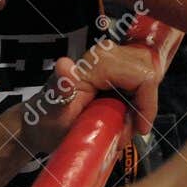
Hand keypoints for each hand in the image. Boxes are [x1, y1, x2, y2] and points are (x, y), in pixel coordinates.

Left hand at [16, 42, 159, 156]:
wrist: (37, 123)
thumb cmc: (45, 120)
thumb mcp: (53, 111)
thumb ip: (61, 88)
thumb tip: (64, 65)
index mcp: (97, 62)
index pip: (144, 77)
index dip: (148, 104)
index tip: (139, 130)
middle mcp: (107, 54)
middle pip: (149, 77)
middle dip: (143, 107)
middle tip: (126, 131)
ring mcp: (112, 59)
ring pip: (147, 80)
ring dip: (139, 108)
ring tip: (120, 129)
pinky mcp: (115, 68)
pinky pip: (140, 83)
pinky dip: (135, 105)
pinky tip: (119, 119)